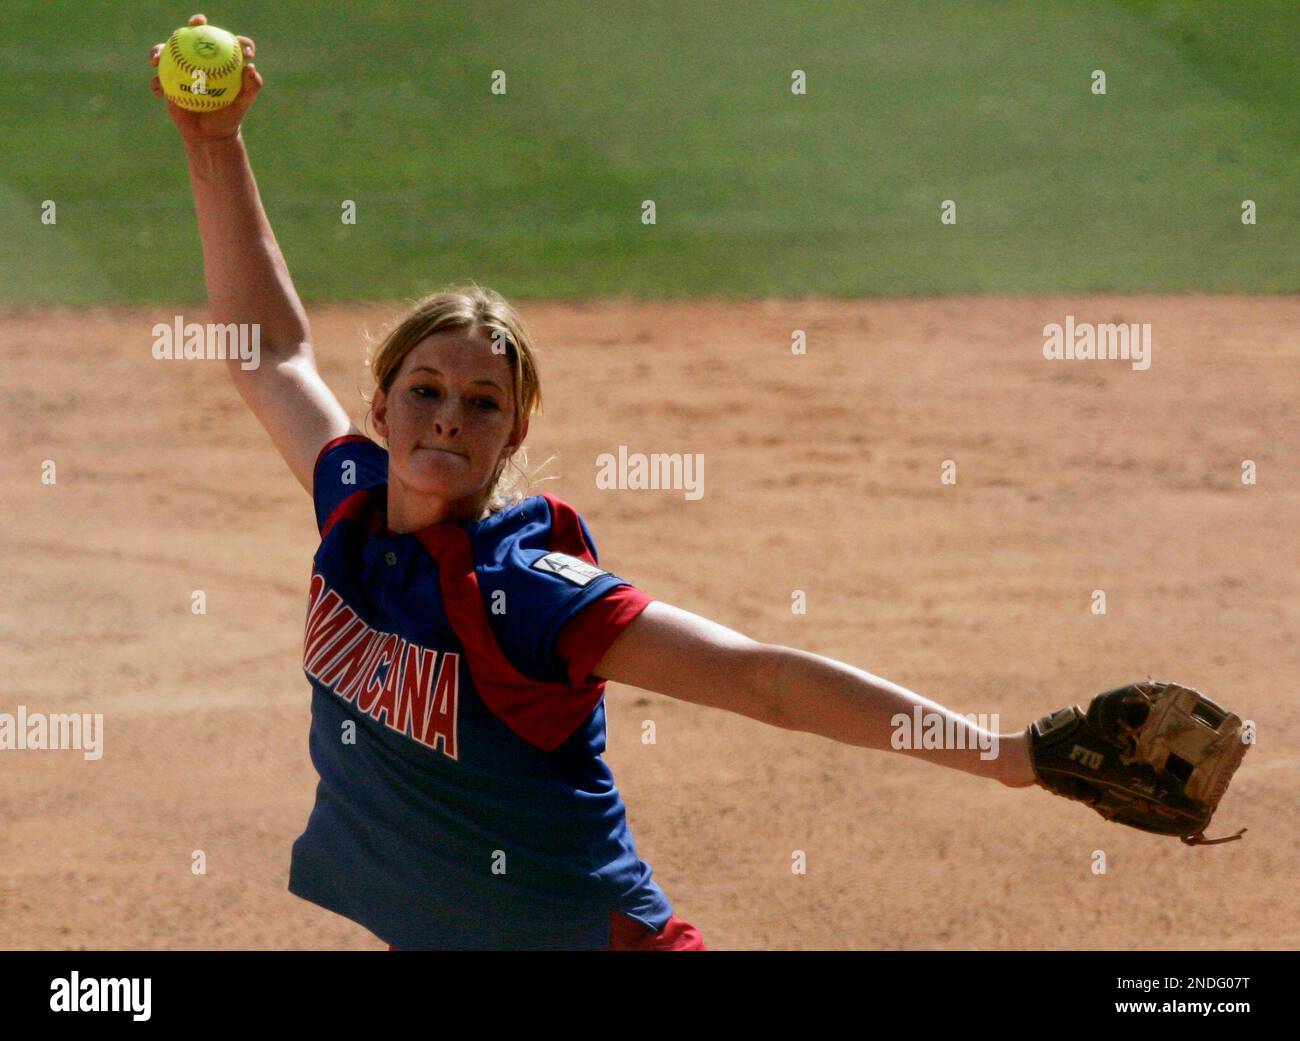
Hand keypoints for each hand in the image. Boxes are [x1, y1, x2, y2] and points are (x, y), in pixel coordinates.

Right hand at [149, 12, 262, 144]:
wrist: (210, 135)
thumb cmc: (229, 118)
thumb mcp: (242, 104)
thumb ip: (251, 86)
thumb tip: (250, 67)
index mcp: (222, 61)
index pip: (231, 44)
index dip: (238, 41)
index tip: (243, 49)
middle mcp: (202, 59)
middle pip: (195, 34)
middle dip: (195, 22)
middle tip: (197, 23)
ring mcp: (183, 66)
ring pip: (168, 50)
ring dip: (159, 49)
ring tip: (158, 58)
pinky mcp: (168, 79)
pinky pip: (158, 78)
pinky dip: (157, 82)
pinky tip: (159, 91)